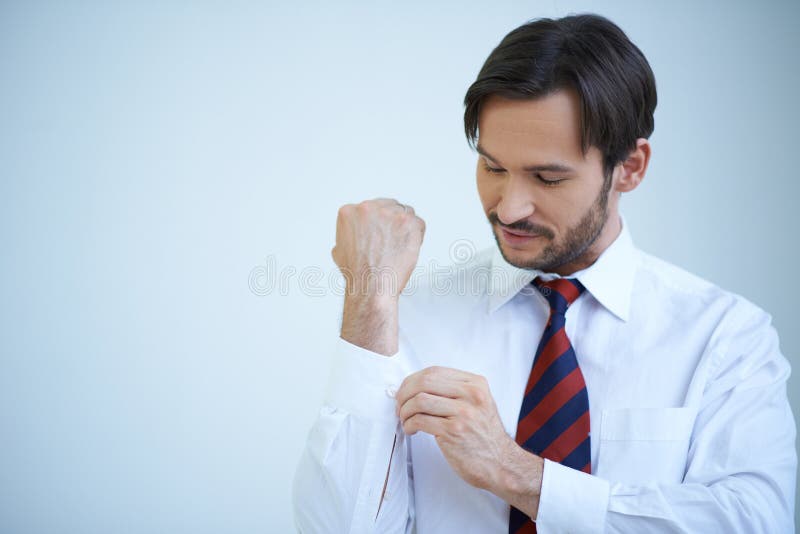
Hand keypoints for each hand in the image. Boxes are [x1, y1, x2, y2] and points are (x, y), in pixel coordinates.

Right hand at [332, 198, 424, 355]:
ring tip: (399, 248)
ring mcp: (388, 213)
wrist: (371, 285)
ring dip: (405, 229)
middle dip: (392, 224)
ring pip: (405, 214)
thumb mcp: (339, 250)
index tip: (381, 235)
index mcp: (349, 212)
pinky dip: (417, 237)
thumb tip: (353, 235)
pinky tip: (408, 249)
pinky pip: (419, 224)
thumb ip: (348, 235)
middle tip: (392, 243)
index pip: (371, 208)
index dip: (378, 224)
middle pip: (389, 207)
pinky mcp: (407, 221)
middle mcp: (367, 208)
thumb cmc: (357, 273)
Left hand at [395, 366, 544, 517]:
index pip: (434, 371)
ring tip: (405, 420)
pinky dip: (409, 424)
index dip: (412, 380)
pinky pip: (420, 420)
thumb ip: (454, 391)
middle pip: (424, 382)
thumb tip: (417, 386)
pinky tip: (411, 430)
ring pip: (419, 400)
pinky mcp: (454, 431)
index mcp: (476, 383)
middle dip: (405, 393)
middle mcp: (472, 394)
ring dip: (405, 411)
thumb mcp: (477, 404)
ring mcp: (464, 412)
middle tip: (400, 406)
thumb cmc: (484, 436)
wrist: (500, 464)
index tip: (405, 392)